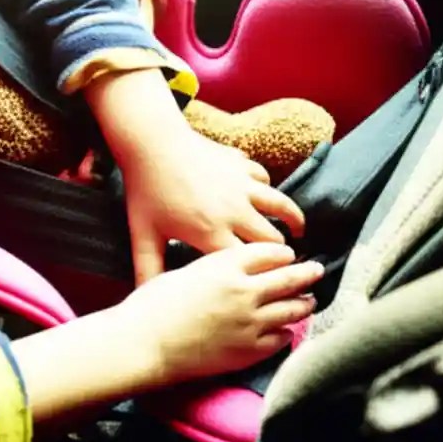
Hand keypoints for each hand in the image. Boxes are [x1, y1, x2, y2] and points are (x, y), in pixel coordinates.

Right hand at [11, 243, 322, 426]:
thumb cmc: (153, 303)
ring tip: (310, 301)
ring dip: (304, 303)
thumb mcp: (183, 269)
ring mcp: (250, 321)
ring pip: (292, 308)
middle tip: (317, 270)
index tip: (288, 254)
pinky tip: (287, 331)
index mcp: (226, 264)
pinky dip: (287, 333)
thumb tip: (230, 267)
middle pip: (289, 277)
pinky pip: (280, 339)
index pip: (269, 252)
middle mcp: (245, 289)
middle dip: (307, 273)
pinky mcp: (249, 350)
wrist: (146, 342)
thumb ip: (214, 267)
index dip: (283, 253)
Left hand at [81, 66, 306, 283]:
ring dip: (293, 220)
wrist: (151, 142)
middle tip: (284, 265)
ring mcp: (242, 185)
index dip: (263, 278)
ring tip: (298, 232)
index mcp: (212, 233)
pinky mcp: (242, 164)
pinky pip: (265, 180)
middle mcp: (234, 211)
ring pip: (282, 206)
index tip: (267, 287)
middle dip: (281, 255)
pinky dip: (268, 190)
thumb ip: (148, 270)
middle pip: (272, 240)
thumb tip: (144, 299)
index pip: (249, 266)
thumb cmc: (146, 191)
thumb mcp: (144, 235)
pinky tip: (266, 198)